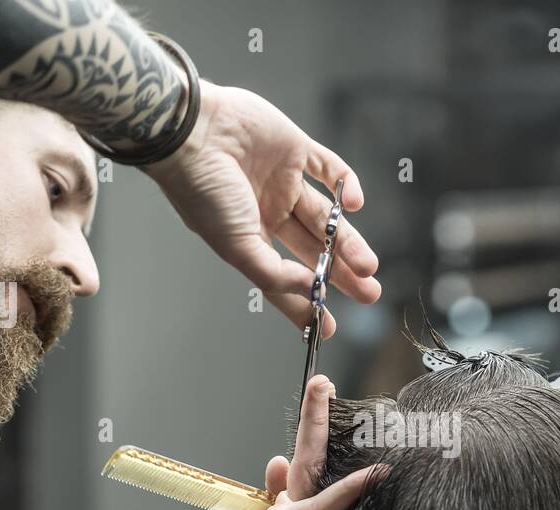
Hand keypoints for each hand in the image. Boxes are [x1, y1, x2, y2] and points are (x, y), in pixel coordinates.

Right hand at [140, 376, 370, 509]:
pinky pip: (272, 499)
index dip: (345, 457)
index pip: (328, 485)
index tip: (375, 444)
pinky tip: (275, 466)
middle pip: (310, 466)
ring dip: (304, 445)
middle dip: (316, 425)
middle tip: (323, 384)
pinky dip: (277, 478)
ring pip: (296, 479)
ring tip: (314, 410)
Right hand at [144, 81, 381, 335]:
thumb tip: (310, 292)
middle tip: (369, 293)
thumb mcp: (237, 247)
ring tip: (368, 265)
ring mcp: (282, 179)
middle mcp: (268, 210)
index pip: (284, 276)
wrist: (190, 131)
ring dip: (349, 241)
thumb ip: (274, 275)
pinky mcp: (294, 146)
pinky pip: (329, 167)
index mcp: (249, 236)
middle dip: (340, 272)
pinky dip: (346, 185)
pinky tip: (354, 205)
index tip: (330, 327)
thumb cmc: (204, 192)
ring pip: (326, 215)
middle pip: (313, 248)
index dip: (306, 301)